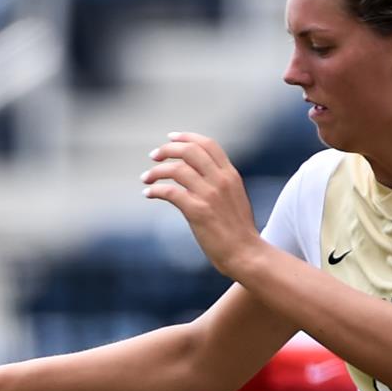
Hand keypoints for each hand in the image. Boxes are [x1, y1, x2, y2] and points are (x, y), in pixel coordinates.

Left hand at [142, 133, 260, 274]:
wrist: (245, 252)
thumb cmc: (238, 230)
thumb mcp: (234, 197)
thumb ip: (220, 182)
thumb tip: (200, 174)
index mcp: (230, 175)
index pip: (208, 145)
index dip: (187, 138)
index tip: (170, 138)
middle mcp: (221, 180)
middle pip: (190, 151)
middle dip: (168, 150)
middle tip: (154, 156)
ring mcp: (210, 194)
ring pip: (177, 169)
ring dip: (156, 171)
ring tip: (146, 178)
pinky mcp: (197, 211)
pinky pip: (170, 192)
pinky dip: (155, 190)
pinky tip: (148, 194)